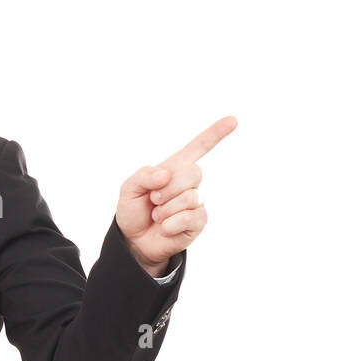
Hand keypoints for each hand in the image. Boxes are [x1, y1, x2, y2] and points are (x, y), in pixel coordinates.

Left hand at [116, 116, 236, 273]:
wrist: (134, 240)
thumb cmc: (133, 211)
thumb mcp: (129, 189)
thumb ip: (143, 176)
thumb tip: (165, 175)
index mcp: (173, 169)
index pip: (197, 148)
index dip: (214, 133)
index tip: (233, 120)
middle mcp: (188, 183)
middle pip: (193, 172)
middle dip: (167, 188)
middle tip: (153, 200)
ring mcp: (196, 202)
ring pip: (190, 197)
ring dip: (165, 209)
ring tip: (157, 216)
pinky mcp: (199, 221)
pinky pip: (190, 217)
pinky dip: (170, 224)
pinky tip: (165, 227)